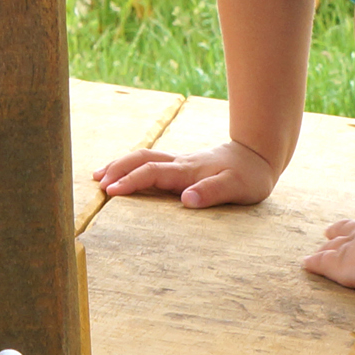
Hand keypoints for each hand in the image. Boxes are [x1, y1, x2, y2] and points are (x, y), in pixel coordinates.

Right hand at [93, 141, 277, 207]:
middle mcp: (180, 164)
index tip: (111, 192)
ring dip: (120, 165)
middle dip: (117, 169)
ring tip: (98, 176)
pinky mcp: (182, 166)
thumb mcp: (237, 187)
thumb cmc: (250, 176)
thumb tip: (186, 200)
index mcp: (188, 171)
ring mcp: (180, 163)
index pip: (152, 173)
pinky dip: (132, 166)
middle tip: (96, 183)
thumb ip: (212, 192)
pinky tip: (124, 174)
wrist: (259, 155)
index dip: (131, 181)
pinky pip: (151, 162)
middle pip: (141, 159)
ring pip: (144, 158)